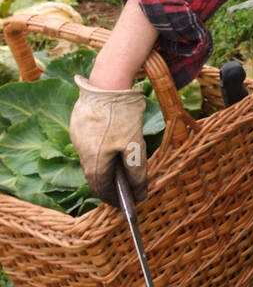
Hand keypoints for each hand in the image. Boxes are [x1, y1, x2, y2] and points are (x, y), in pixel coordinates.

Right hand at [69, 75, 147, 208]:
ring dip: (104, 165)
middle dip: (109, 183)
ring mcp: (77, 136)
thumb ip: (137, 173)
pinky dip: (100, 149)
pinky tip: (113, 146)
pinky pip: (89, 142)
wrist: (108, 81)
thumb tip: (140, 194)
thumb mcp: (135, 146)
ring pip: (90, 158)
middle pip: (94, 174)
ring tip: (121, 168)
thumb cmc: (122, 115)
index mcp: (93, 160)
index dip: (113, 198)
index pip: (100, 188)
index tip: (124, 205)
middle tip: (124, 188)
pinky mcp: (78, 123)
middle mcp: (80, 151)